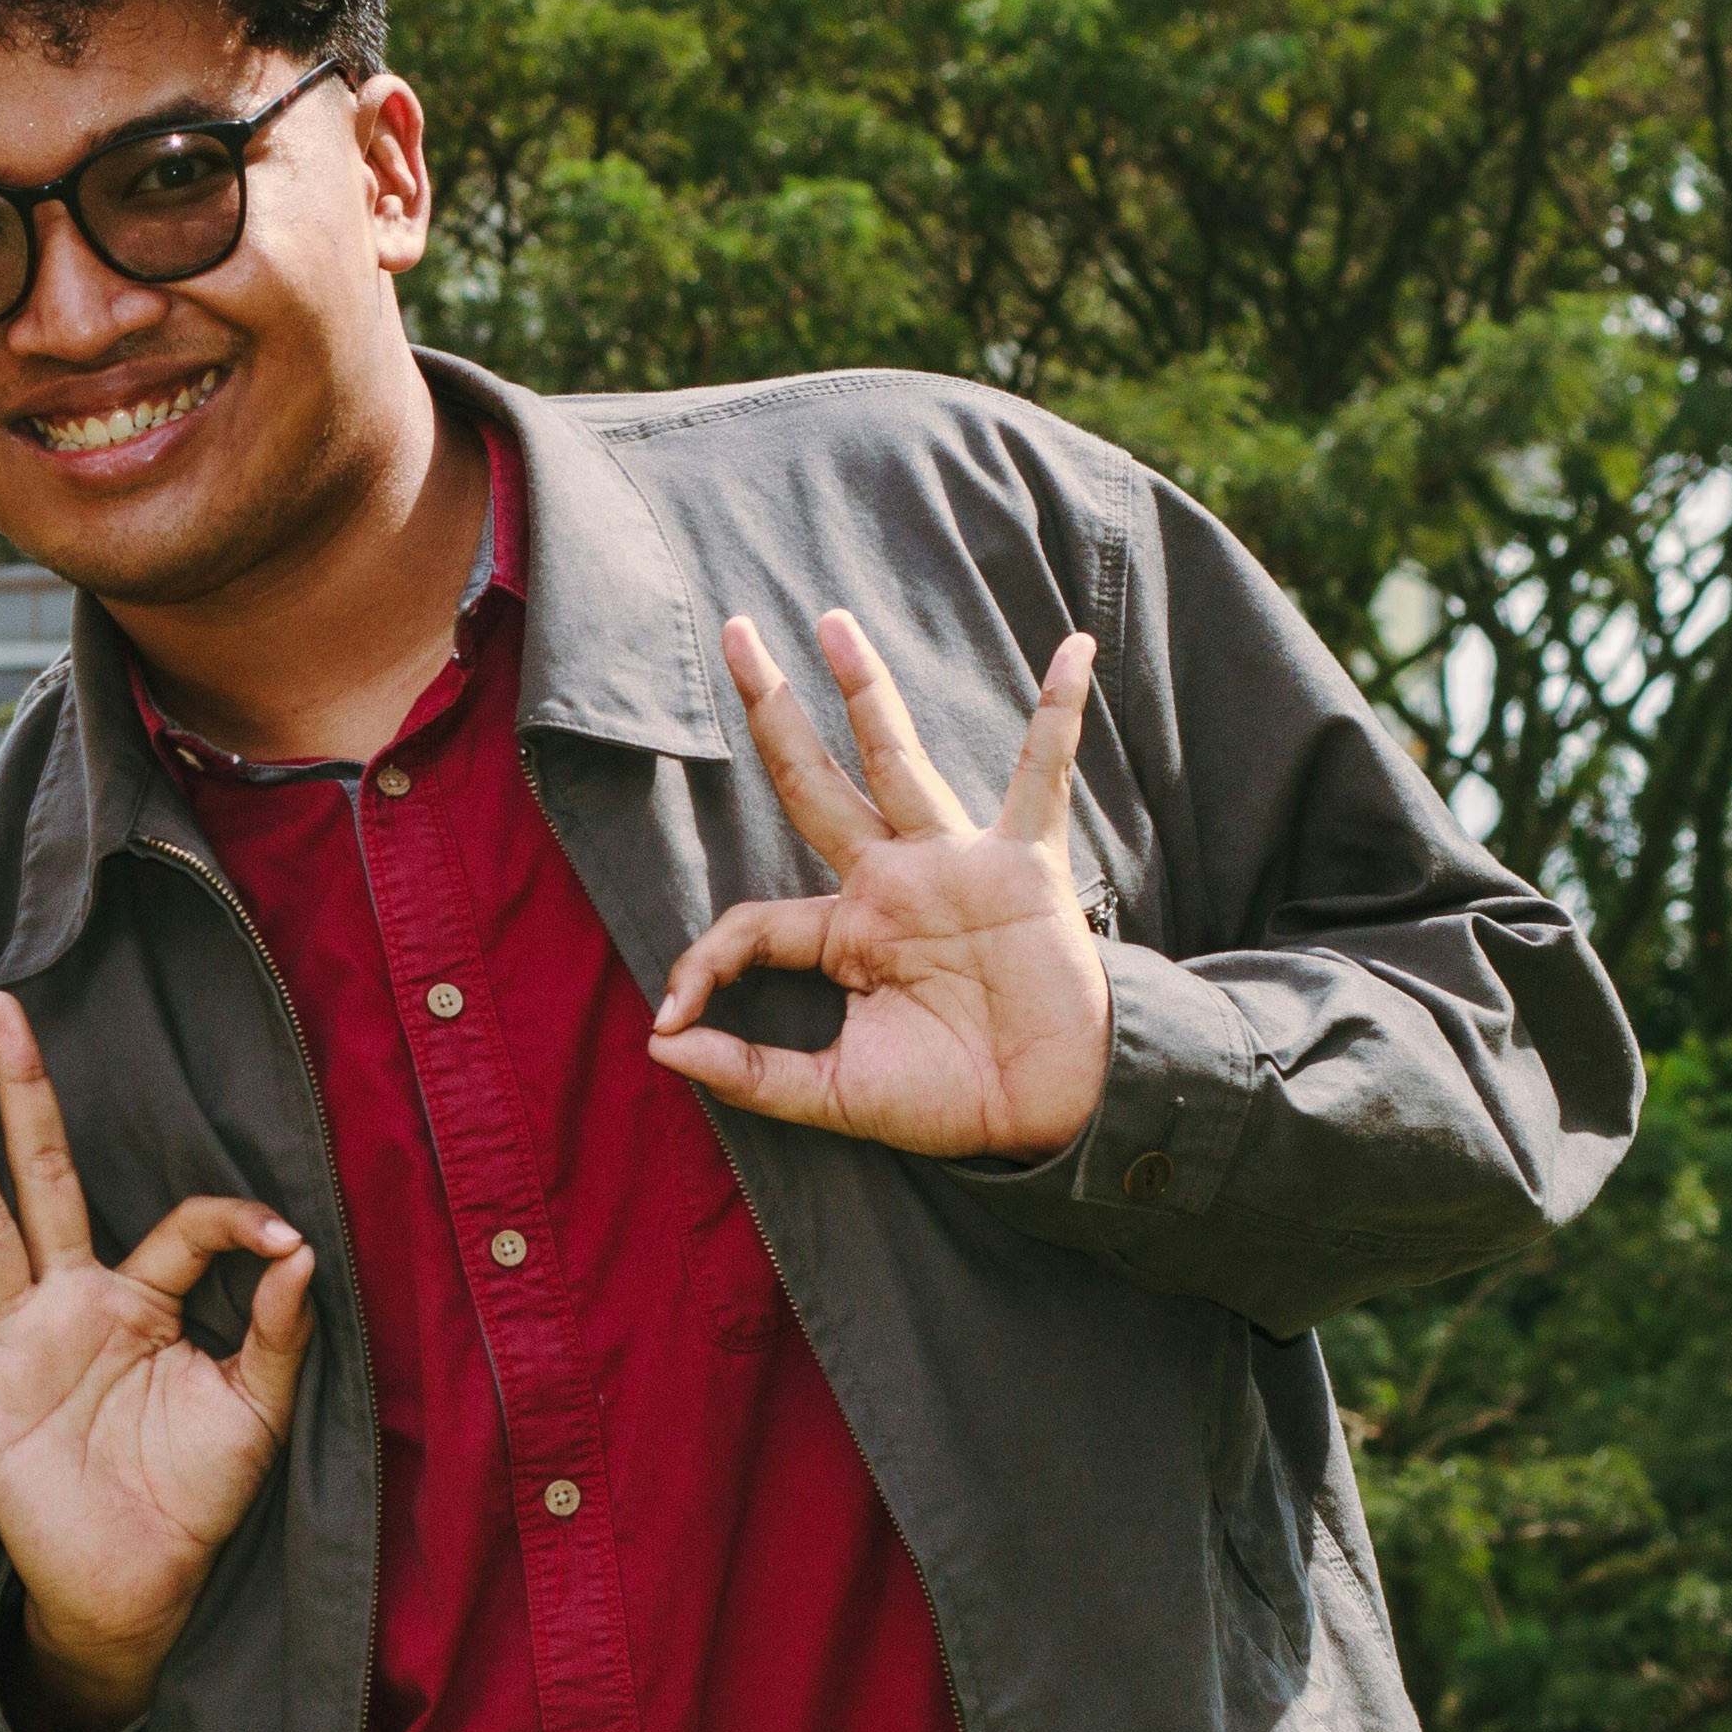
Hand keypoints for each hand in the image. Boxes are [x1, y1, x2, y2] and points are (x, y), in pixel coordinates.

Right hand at [0, 994, 314, 1731]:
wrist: (142, 1587)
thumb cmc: (196, 1496)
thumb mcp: (258, 1411)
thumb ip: (282, 1333)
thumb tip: (303, 1251)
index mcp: (143, 1302)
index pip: (181, 1228)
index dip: (233, 1221)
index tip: (282, 1233)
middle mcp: (71, 1303)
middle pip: (47, 1177)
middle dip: (26, 1095)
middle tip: (2, 1009)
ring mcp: (17, 1345)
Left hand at [649, 611, 1110, 1157]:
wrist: (1052, 1111)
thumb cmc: (951, 1098)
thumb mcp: (836, 1095)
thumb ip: (751, 1074)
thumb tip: (659, 1048)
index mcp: (845, 935)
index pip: (753, 921)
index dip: (704, 962)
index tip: (671, 1017)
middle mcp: (891, 881)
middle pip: (812, 781)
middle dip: (771, 710)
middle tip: (734, 632)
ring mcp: (954, 864)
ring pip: (898, 758)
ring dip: (864, 689)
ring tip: (830, 620)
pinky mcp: (1022, 866)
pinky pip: (1040, 777)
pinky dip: (1059, 717)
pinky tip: (1071, 653)